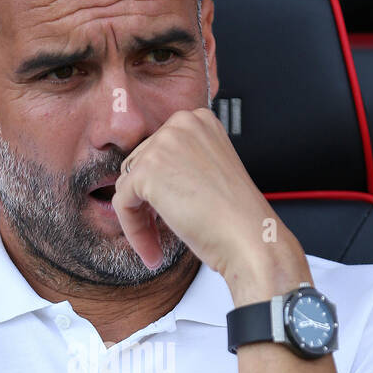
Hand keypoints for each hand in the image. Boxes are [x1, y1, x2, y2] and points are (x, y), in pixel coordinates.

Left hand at [111, 107, 304, 281]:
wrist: (249, 237)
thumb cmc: (236, 216)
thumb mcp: (208, 174)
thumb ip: (180, 165)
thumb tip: (143, 180)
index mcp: (199, 121)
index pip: (159, 151)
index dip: (159, 187)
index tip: (168, 213)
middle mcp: (181, 124)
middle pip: (139, 166)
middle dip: (147, 203)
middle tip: (161, 234)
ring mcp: (163, 144)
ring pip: (128, 186)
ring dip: (139, 220)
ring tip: (157, 246)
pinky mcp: (147, 171)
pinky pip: (122, 204)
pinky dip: (134, 232)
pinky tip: (153, 251)